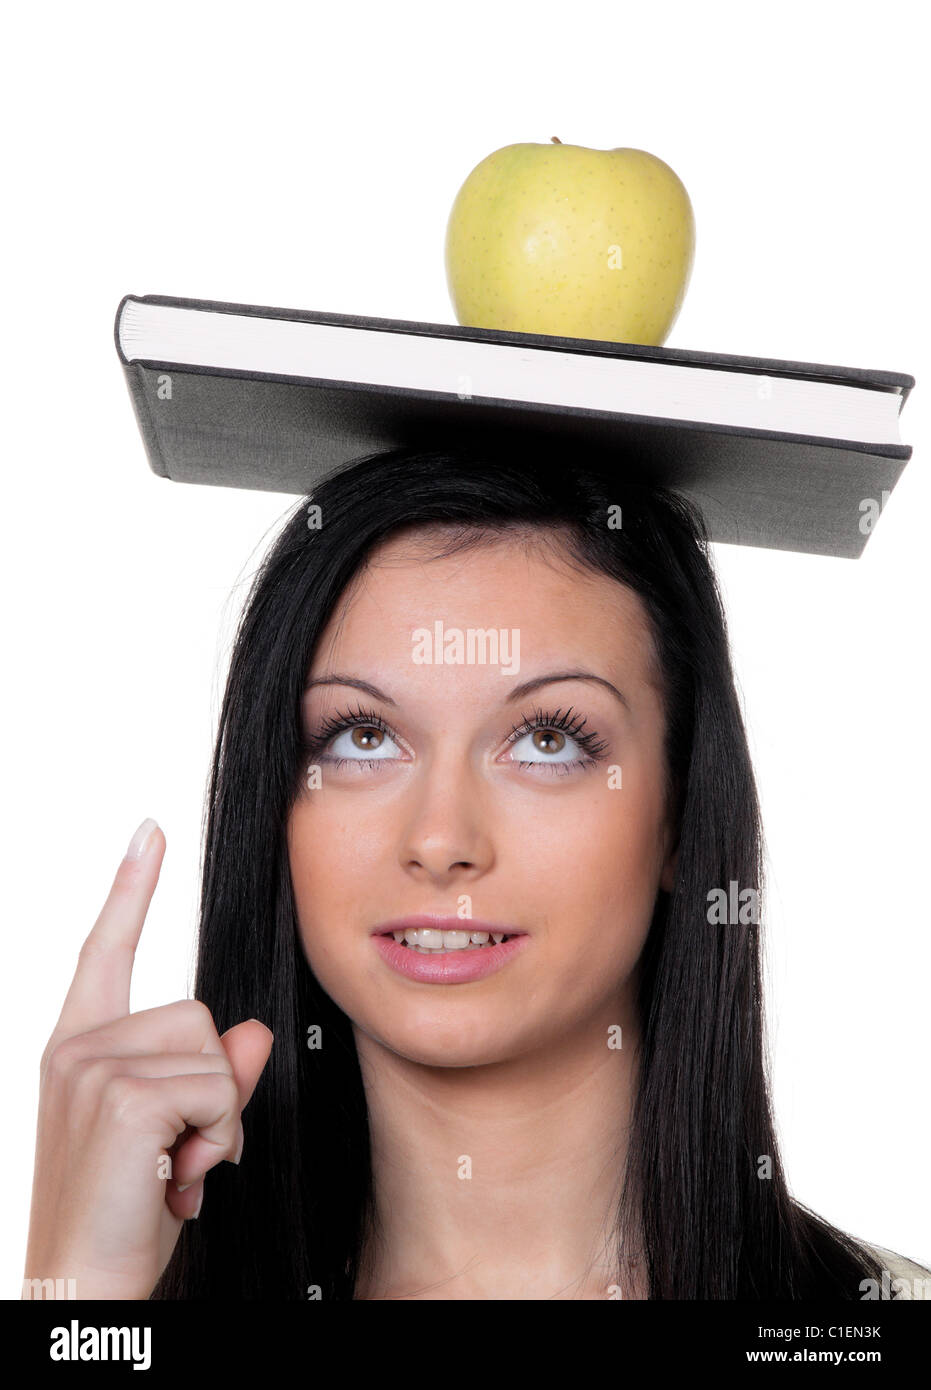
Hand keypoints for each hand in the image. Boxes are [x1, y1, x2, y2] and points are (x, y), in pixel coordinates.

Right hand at [22, 818, 273, 1299]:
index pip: (105, 950)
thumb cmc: (125, 1217)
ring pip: (217, 1052)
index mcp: (79, 1047)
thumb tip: (255, 1031)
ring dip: (217, 1121)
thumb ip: (216, 1077)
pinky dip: (216, 1140)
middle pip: (201, 1017)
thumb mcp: (173, 1136)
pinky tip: (173, 1180)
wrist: (84, 1293)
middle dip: (212, 1091)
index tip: (151, 830)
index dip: (131, 889)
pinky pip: (220, 1089)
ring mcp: (93, 1066)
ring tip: (171, 1172)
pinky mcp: (125, 1093)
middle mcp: (77, 1047)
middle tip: (173, 1157)